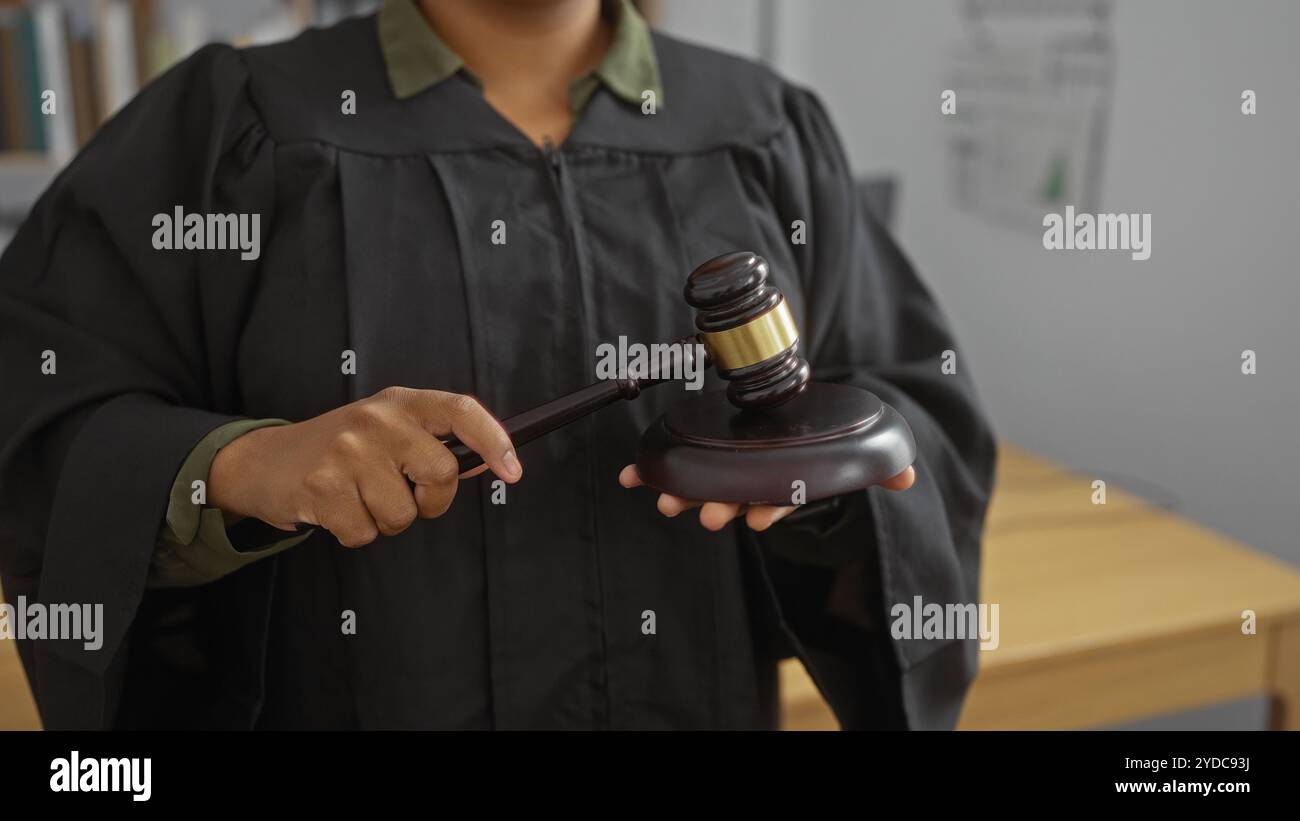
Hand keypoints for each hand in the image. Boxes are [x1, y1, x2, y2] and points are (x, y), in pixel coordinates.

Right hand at [209, 387, 520, 546]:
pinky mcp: (322, 485)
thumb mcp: (388, 431)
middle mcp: (376, 420)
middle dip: (430, 501)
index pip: (461, 411)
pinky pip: (366, 533)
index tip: (513, 471)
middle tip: (402, 495)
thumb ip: (435, 444)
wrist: (266, 461)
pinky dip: (354, 532)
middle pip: (441, 475)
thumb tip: (491, 463)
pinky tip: (335, 509)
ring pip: (403, 514)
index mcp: (400, 403)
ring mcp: (347, 451)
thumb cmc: (341, 449)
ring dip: (385, 520)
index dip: (494, 440)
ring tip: (358, 498)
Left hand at [618, 464, 915, 531]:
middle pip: (736, 498)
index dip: (767, 509)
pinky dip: (647, 472)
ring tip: (666, 502)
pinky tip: (625, 477)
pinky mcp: (700, 459)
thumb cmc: (820, 445)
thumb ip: (877, 469)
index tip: (756, 518)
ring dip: (684, 493)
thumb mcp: (850, 454)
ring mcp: (726, 474)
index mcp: (783, 483)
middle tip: (703, 518)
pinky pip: (673, 466)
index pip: (777, 499)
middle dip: (718, 508)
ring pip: (703, 488)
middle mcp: (753, 484)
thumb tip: (907, 477)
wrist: (796, 429)